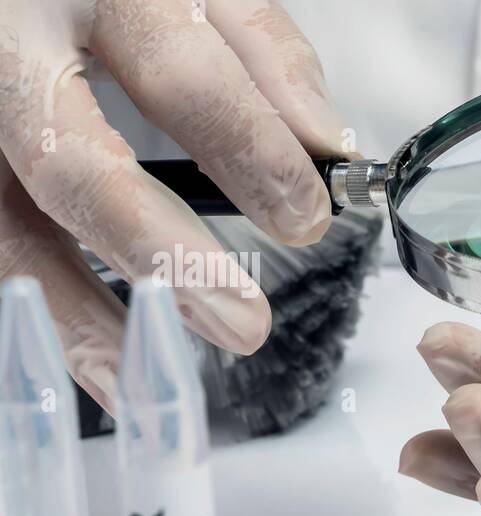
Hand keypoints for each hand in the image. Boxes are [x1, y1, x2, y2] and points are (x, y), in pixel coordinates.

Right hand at [0, 0, 355, 409]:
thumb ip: (264, 58)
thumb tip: (328, 148)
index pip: (181, 75)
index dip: (251, 152)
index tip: (307, 217)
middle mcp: (7, 45)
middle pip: (72, 163)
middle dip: (162, 255)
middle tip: (242, 322)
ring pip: (7, 226)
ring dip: (77, 316)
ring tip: (143, 384)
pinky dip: (38, 307)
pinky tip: (89, 362)